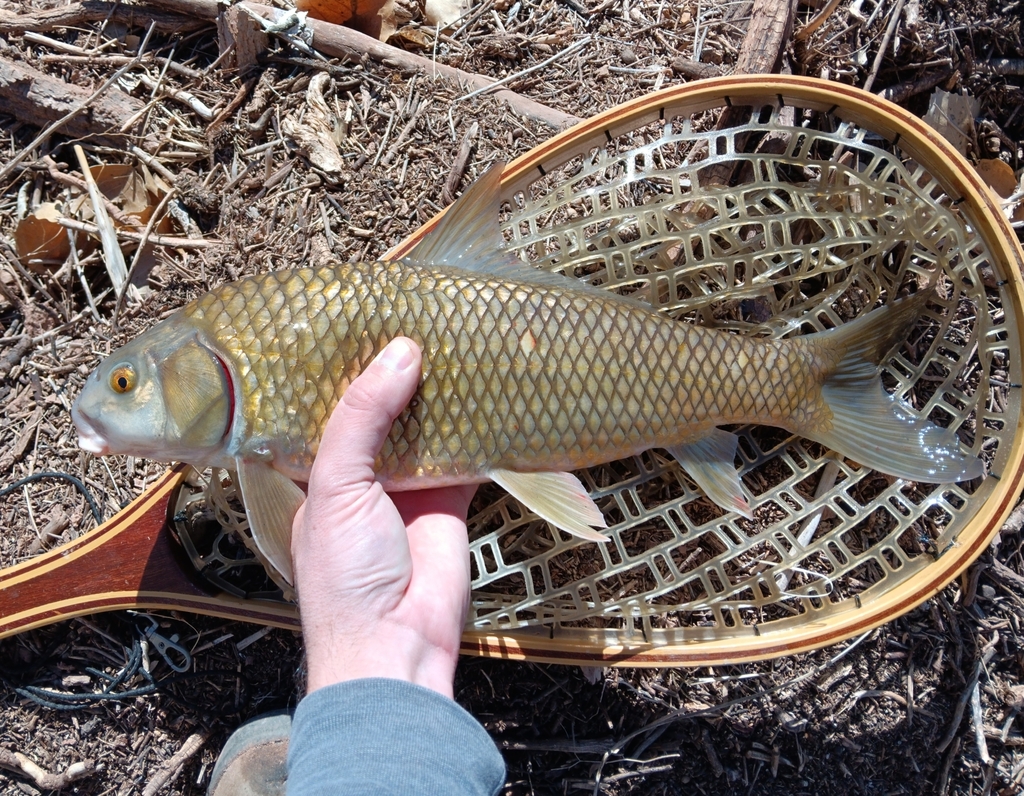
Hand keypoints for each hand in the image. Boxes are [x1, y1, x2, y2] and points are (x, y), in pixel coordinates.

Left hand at [291, 338, 475, 697]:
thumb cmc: (344, 575)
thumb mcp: (336, 485)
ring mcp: (403, 482)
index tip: (352, 315)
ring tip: (449, 338)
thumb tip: (401, 351)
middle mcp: (356, 471)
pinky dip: (475, 424)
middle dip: (391, 369)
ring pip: (421, 423)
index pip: (318, 401)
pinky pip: (464, 450)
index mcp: (310, 467)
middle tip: (412, 312)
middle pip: (375, 407)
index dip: (333, 363)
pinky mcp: (448, 495)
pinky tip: (484, 387)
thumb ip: (361, 416)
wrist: (397, 644)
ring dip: (435, 391)